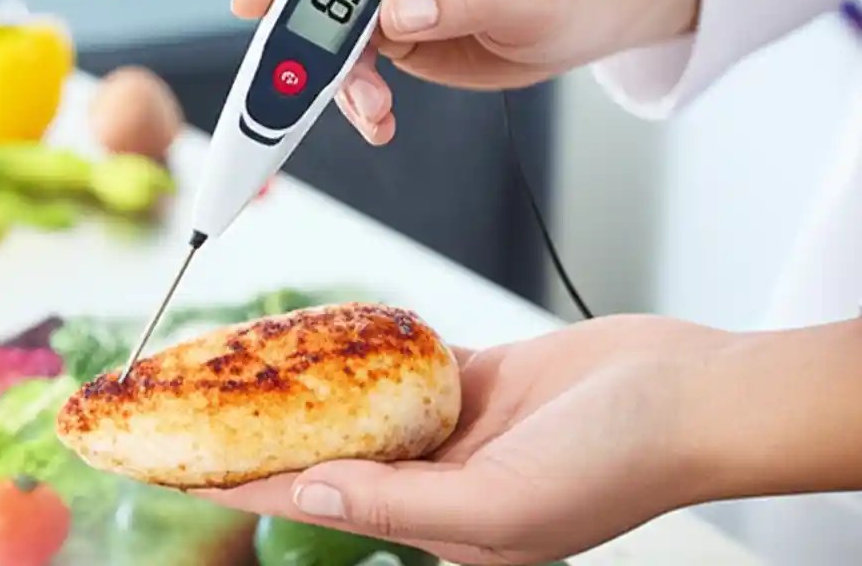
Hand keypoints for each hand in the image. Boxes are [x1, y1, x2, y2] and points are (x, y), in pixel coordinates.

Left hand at [193, 315, 861, 563]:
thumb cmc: (618, 462)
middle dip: (258, 432)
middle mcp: (439, 484)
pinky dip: (367, 347)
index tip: (170, 465)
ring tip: (242, 365)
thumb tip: (301, 492)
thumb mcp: (497, 504)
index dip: (236, 482)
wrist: (691, 393)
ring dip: (306, 387)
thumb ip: (393, 502)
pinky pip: (403, 363)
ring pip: (358, 405)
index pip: (310, 502)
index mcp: (440, 530)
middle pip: (323, 454)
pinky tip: (326, 332)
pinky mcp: (479, 381)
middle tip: (191, 401)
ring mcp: (458, 430)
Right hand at [233, 0, 701, 144]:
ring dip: (335, 81)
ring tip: (374, 112)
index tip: (259, 0)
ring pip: (329, 36)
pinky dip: (356, 100)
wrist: (584, 21)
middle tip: (292, 83)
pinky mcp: (391, 33)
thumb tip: (395, 14)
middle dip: (302, 37)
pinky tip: (379, 122)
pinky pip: (352, 68)